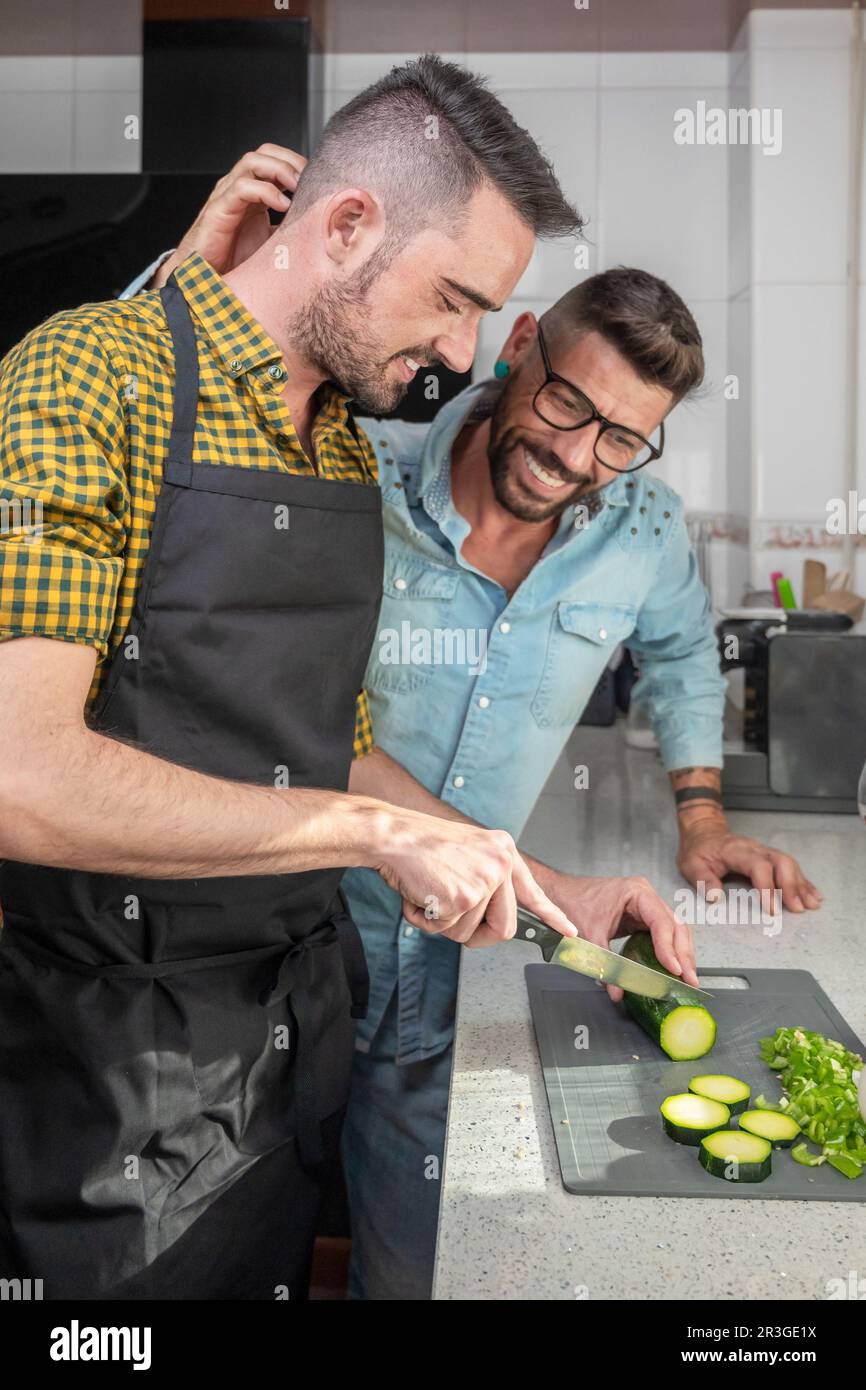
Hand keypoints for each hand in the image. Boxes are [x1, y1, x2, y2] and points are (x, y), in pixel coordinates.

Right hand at [152, 144, 306, 287]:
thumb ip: (292, 228)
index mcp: (255, 192)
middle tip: (309, 179)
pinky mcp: (219, 209)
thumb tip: (321, 229)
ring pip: (252, 161)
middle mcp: (240, 187)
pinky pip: (241, 186)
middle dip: (291, 160)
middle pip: (265, 152)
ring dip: (279, 169)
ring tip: (297, 188)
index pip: (275, 158)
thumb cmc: (238, 260)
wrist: (210, 279)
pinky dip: (265, 190)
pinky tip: (282, 205)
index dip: (296, 162)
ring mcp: (228, 194)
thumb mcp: (274, 241)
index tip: (317, 178)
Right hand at [374, 810, 577, 948]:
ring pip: (469, 932)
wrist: (395, 835)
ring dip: (443, 923)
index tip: (568, 931)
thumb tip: (493, 918)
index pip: (532, 891)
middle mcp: (500, 865)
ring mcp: (484, 882)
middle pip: (504, 927)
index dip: (551, 915)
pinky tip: (420, 894)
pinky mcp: (464, 898)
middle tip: (451, 922)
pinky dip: (426, 920)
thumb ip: (485, 881)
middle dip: (477, 935)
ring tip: (429, 893)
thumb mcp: (468, 853)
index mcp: (503, 851)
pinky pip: (446, 929)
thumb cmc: (422, 845)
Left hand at [538, 871, 698, 1002]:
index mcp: (637, 892)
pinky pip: (663, 934)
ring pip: (675, 931)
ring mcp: (647, 906)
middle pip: (675, 926)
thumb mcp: (590, 935)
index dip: (670, 948)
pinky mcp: (643, 917)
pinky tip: (674, 969)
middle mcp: (647, 896)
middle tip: (689, 980)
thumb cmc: (574, 903)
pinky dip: (670, 952)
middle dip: (683, 955)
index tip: (674, 970)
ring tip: (687, 979)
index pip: (661, 922)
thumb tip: (617, 992)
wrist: (561, 893)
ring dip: (682, 955)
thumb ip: (605, 965)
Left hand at [677, 821, 820, 912]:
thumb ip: (703, 880)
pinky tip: (813, 895)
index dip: (767, 887)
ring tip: (811, 905)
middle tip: (797, 909)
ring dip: (801, 885)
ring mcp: (764, 852)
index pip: (758, 866)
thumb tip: (715, 898)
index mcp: (736, 851)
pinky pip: (791, 867)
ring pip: (789, 864)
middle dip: (791, 886)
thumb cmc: (697, 850)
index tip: (772, 909)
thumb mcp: (690, 864)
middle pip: (781, 861)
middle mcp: (755, 849)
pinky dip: (803, 882)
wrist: (703, 832)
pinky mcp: (769, 858)